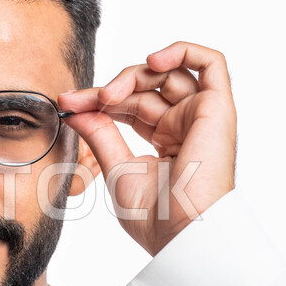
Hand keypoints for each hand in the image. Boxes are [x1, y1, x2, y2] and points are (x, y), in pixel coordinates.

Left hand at [59, 41, 236, 255]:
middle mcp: (186, 125)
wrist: (180, 234)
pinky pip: (212, 63)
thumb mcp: (117, 167)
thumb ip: (99, 133)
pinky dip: (183, 51)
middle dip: (108, 88)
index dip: (98, 99)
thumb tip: (74, 108)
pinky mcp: (218, 109)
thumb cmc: (155, 216)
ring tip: (110, 94)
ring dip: (134, 74)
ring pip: (170, 73)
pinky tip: (153, 61)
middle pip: (146, 87)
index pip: (131, 105)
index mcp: (166, 141)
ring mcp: (202, 116)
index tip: (68, 103)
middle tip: (79, 100)